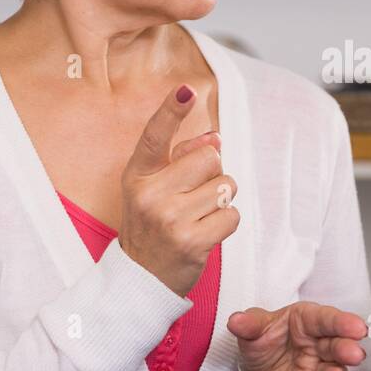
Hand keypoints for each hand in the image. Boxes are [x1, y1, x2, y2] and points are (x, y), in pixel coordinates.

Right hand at [117, 84, 238, 295]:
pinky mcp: (192, 242)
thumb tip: (215, 137)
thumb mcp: (154, 189)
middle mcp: (150, 194)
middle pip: (209, 159)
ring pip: (225, 186)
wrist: (140, 279)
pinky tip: (206, 232)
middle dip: (212, 175)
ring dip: (221, 201)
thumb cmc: (152, 226)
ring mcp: (170, 218)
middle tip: (193, 197)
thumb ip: (180, 159)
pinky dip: (226, 223)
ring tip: (198, 216)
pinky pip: (232, 215)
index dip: (171, 111)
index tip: (185, 90)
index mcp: (138, 175)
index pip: (154, 136)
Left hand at [227, 302, 368, 370]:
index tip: (359, 328)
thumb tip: (236, 321)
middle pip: (337, 346)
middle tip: (355, 355)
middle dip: (347, 350)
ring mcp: (314, 370)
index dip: (344, 323)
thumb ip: (249, 324)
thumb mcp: (254, 327)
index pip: (328, 319)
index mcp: (308, 321)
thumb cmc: (264, 338)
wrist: (255, 366)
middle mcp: (318, 345)